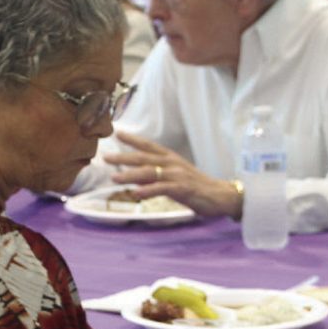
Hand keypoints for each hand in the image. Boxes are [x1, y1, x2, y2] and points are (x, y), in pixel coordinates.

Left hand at [103, 131, 242, 219]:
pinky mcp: (183, 189)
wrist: (221, 196)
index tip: (117, 133)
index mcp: (171, 158)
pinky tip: (136, 194)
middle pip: (144, 158)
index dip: (133, 139)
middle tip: (106, 157)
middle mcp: (172, 163)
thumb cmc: (196, 187)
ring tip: (114, 178)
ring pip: (150, 172)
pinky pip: (162, 189)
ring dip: (131, 175)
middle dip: (124, 157)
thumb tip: (132, 176)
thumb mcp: (174, 178)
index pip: (149, 146)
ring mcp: (177, 175)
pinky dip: (148, 191)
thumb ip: (154, 175)